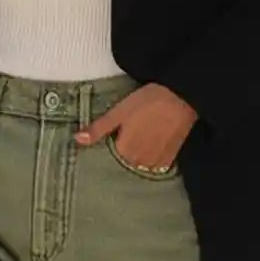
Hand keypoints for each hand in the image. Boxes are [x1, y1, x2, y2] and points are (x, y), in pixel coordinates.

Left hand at [74, 83, 196, 170]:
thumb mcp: (119, 112)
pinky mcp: (171, 159)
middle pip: (127, 159)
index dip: (117, 138)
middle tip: (138, 126)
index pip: (113, 152)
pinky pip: (156, 164)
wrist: (182, 97)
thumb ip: (98, 129)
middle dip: (129, 147)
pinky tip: (158, 139)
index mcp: (124, 150)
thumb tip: (77, 140)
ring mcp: (157, 162)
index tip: (124, 127)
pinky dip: (154, 155)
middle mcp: (140, 161)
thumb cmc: (148, 101)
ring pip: (142, 162)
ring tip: (148, 132)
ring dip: (142, 152)